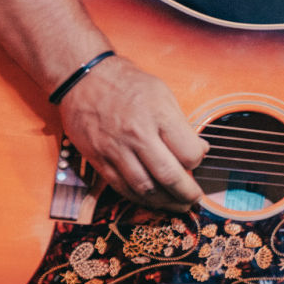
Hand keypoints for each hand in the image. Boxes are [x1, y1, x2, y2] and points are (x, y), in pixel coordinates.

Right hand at [58, 56, 206, 211]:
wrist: (84, 78)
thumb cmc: (128, 84)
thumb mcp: (163, 94)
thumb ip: (181, 125)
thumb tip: (200, 151)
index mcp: (158, 116)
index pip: (188, 153)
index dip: (197, 162)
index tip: (197, 160)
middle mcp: (137, 135)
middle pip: (168, 176)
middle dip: (186, 193)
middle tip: (194, 199)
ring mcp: (115, 150)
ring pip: (144, 188)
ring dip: (164, 202)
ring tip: (177, 205)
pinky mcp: (98, 159)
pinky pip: (121, 187)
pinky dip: (139, 198)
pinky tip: (152, 200)